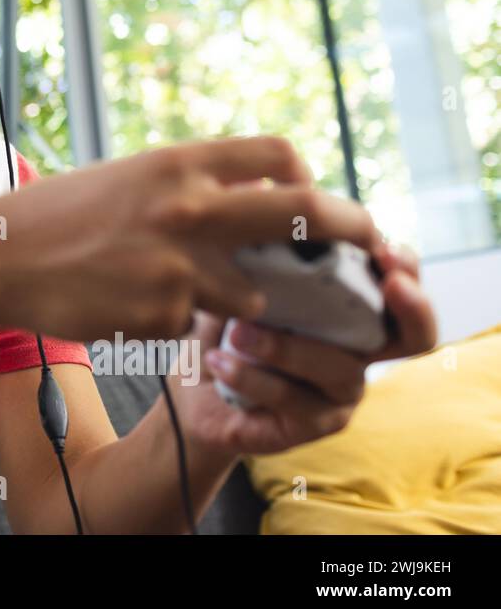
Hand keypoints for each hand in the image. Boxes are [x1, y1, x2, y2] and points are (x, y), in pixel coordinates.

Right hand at [0, 136, 379, 343]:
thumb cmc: (59, 215)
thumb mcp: (131, 179)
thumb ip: (191, 186)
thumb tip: (254, 201)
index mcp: (180, 164)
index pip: (281, 155)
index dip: (307, 175)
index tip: (309, 194)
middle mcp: (191, 209)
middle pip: (306, 215)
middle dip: (348, 231)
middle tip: (364, 245)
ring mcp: (182, 266)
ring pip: (250, 294)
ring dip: (231, 301)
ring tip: (172, 291)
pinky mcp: (165, 315)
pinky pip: (192, 325)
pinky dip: (172, 322)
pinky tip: (126, 306)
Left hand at [171, 245, 436, 456]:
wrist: (192, 387)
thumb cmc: (222, 325)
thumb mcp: (233, 279)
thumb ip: (255, 241)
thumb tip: (257, 183)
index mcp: (349, 309)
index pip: (402, 285)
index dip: (408, 268)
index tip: (384, 247)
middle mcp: (358, 349)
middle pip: (415, 336)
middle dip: (412, 307)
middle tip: (389, 284)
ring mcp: (341, 391)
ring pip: (338, 367)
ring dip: (287, 347)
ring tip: (238, 331)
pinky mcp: (313, 425)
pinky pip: (294, 401)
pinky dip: (253, 378)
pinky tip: (218, 361)